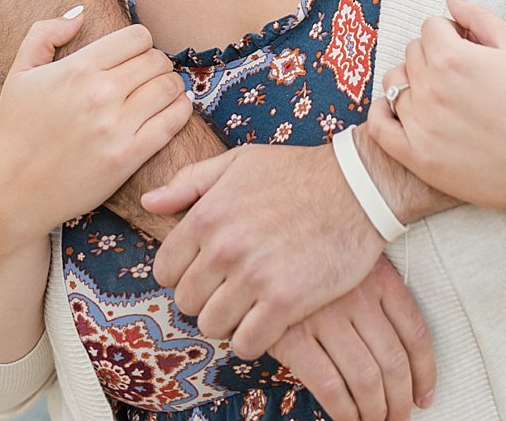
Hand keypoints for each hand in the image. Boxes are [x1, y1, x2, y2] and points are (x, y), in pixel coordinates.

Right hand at [0, 10, 192, 245]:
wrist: (14, 189)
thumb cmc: (16, 129)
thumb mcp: (20, 73)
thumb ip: (45, 33)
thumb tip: (80, 13)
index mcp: (77, 69)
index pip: (136, 37)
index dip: (139, 42)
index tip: (133, 55)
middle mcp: (99, 94)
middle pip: (157, 60)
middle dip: (156, 63)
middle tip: (148, 74)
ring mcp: (116, 127)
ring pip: (169, 88)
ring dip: (170, 86)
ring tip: (160, 92)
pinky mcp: (128, 157)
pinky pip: (172, 123)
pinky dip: (179, 111)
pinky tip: (170, 111)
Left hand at [145, 141, 385, 358]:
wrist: (356, 186)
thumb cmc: (295, 173)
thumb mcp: (236, 163)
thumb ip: (188, 183)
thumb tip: (149, 202)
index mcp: (206, 216)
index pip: (164, 269)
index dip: (180, 276)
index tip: (201, 275)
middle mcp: (224, 248)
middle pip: (186, 302)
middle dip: (202, 301)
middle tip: (226, 294)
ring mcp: (254, 276)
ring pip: (212, 326)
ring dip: (226, 323)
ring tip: (244, 310)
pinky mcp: (287, 300)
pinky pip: (248, 342)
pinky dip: (251, 340)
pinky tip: (265, 325)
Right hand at [271, 258, 433, 420]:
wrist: (252, 247)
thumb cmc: (304, 260)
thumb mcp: (350, 265)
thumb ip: (375, 299)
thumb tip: (404, 366)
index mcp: (377, 277)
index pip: (415, 334)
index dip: (425, 374)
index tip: (423, 397)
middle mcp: (355, 295)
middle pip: (393, 363)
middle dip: (399, 401)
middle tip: (397, 418)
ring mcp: (324, 316)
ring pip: (366, 379)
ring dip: (375, 411)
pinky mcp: (293, 335)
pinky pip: (331, 386)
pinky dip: (345, 412)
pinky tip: (349, 420)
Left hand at [363, 0, 505, 219]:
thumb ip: (477, 17)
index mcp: (451, 58)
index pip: (431, 27)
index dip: (453, 35)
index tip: (471, 51)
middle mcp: (430, 89)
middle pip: (412, 53)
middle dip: (435, 57)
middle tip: (464, 77)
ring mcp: (421, 125)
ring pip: (396, 84)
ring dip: (414, 83)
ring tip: (443, 96)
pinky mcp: (418, 157)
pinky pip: (378, 126)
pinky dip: (382, 112)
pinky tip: (399, 109)